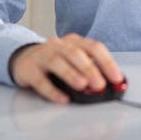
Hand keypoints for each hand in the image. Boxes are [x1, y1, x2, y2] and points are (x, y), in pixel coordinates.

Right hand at [9, 34, 123, 103]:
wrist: (23, 57)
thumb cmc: (54, 59)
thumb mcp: (73, 59)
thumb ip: (89, 68)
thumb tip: (108, 84)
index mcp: (74, 41)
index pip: (94, 47)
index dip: (107, 62)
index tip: (117, 78)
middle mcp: (58, 45)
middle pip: (75, 53)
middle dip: (89, 69)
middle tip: (99, 84)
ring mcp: (42, 55)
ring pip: (57, 62)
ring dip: (71, 74)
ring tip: (82, 86)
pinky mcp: (29, 69)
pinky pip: (40, 79)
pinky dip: (52, 90)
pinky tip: (62, 98)